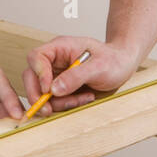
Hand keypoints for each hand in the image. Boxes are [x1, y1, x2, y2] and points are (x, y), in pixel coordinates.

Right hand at [22, 37, 139, 117]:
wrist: (124, 66)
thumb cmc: (114, 59)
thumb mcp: (99, 66)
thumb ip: (76, 76)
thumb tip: (54, 89)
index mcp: (60, 47)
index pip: (36, 57)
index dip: (38, 74)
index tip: (48, 90)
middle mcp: (54, 61)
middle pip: (32, 76)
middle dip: (37, 94)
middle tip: (46, 109)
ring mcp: (57, 75)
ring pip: (42, 92)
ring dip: (58, 102)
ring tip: (82, 99)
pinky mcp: (62, 88)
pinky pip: (55, 100)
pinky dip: (66, 104)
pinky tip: (84, 99)